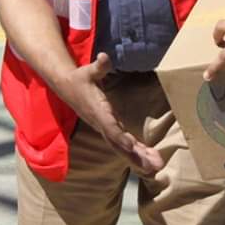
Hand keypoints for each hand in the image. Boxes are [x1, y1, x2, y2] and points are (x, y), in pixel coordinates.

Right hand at [55, 53, 163, 174]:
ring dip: (139, 158)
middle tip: (153, 166)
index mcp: (98, 112)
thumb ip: (98, 67)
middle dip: (135, 156)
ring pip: (122, 148)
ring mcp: (106, 128)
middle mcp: (102, 124)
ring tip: (157, 166)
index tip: (132, 147)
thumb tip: (104, 57)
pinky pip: (124, 144)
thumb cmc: (81, 78)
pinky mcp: (110, 129)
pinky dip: (137, 152)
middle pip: (119, 144)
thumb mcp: (89, 71)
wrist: (68, 88)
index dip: (120, 137)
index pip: (109, 127)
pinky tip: (150, 158)